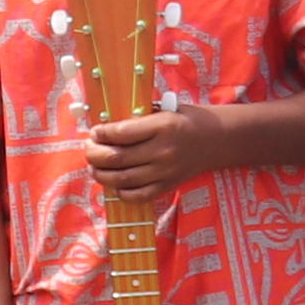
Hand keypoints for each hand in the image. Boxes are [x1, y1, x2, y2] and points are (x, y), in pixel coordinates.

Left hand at [83, 106, 222, 201]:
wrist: (216, 140)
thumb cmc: (186, 120)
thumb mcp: (165, 110)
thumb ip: (139, 119)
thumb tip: (106, 128)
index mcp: (162, 126)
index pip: (121, 133)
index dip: (101, 133)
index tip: (94, 132)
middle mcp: (163, 151)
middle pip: (117, 158)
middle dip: (95, 155)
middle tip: (89, 150)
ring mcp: (165, 172)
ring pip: (123, 179)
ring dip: (102, 175)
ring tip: (94, 168)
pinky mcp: (168, 186)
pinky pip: (139, 195)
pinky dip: (122, 192)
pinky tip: (114, 184)